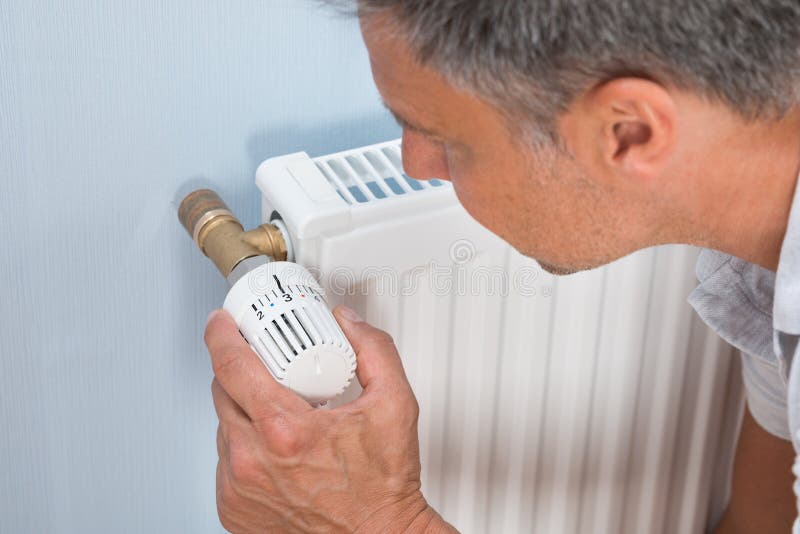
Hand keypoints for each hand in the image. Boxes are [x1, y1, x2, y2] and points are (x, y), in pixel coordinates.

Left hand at [204, 306, 454, 532]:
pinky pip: (225, 461)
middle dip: (240, 371)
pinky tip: (277, 450)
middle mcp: (251, 461)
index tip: (223, 323)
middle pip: (222, 392)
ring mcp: (238, 488)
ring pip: (223, 426)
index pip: (232, 366)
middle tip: (268, 367)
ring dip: (244, 411)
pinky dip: (244, 447)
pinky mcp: (233, 509)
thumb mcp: (395, 405)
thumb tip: (348, 323)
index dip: (222, 335)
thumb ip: (374, 351)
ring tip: (283, 416)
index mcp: (284, 431)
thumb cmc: (384, 488)